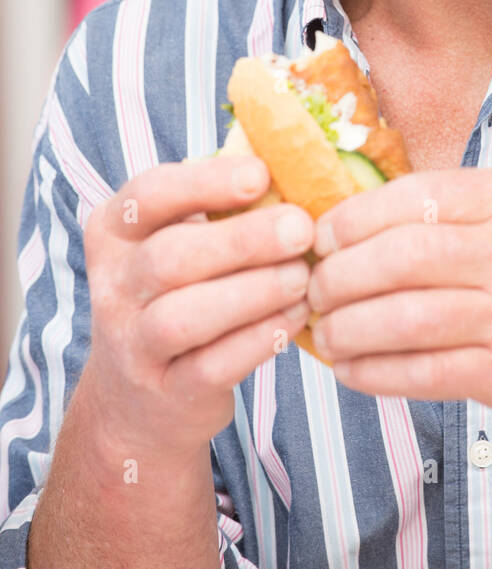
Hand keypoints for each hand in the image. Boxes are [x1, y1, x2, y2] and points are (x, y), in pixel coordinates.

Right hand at [79, 156, 314, 460]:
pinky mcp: (165, 393)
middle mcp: (113, 286)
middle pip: (170, 258)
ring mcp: (133, 345)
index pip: (149, 195)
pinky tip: (294, 319)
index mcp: (115, 231)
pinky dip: (257, 340)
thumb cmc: (179, 294)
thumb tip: (296, 169)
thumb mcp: (178, 242)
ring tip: (302, 277)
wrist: (138, 400)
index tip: (261, 175)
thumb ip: (222, 208)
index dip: (205, 183)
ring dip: (253, 293)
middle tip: (301, 229)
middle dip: (243, 241)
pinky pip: (211, 366)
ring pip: (185, 316)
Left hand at [307, 160, 491, 425]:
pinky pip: (422, 372)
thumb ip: (465, 201)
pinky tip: (352, 368)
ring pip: (401, 318)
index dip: (352, 219)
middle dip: (338, 273)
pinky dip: (374, 372)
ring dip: (346, 326)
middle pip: (398, 257)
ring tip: (324, 329)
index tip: (321, 234)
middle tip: (311, 284)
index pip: (414, 197)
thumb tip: (364, 214)